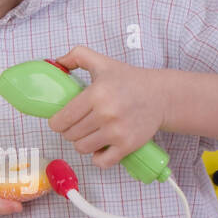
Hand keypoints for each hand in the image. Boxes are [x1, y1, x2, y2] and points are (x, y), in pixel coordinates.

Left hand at [49, 46, 169, 168]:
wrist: (161, 96)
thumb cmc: (130, 80)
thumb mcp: (103, 63)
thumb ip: (77, 56)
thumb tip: (57, 62)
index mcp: (96, 93)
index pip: (62, 119)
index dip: (57, 122)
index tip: (61, 120)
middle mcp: (106, 114)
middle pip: (70, 135)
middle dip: (70, 131)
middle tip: (78, 124)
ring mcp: (117, 132)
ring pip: (82, 148)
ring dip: (82, 143)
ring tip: (89, 134)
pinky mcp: (127, 145)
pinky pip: (101, 162)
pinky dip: (98, 158)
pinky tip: (101, 148)